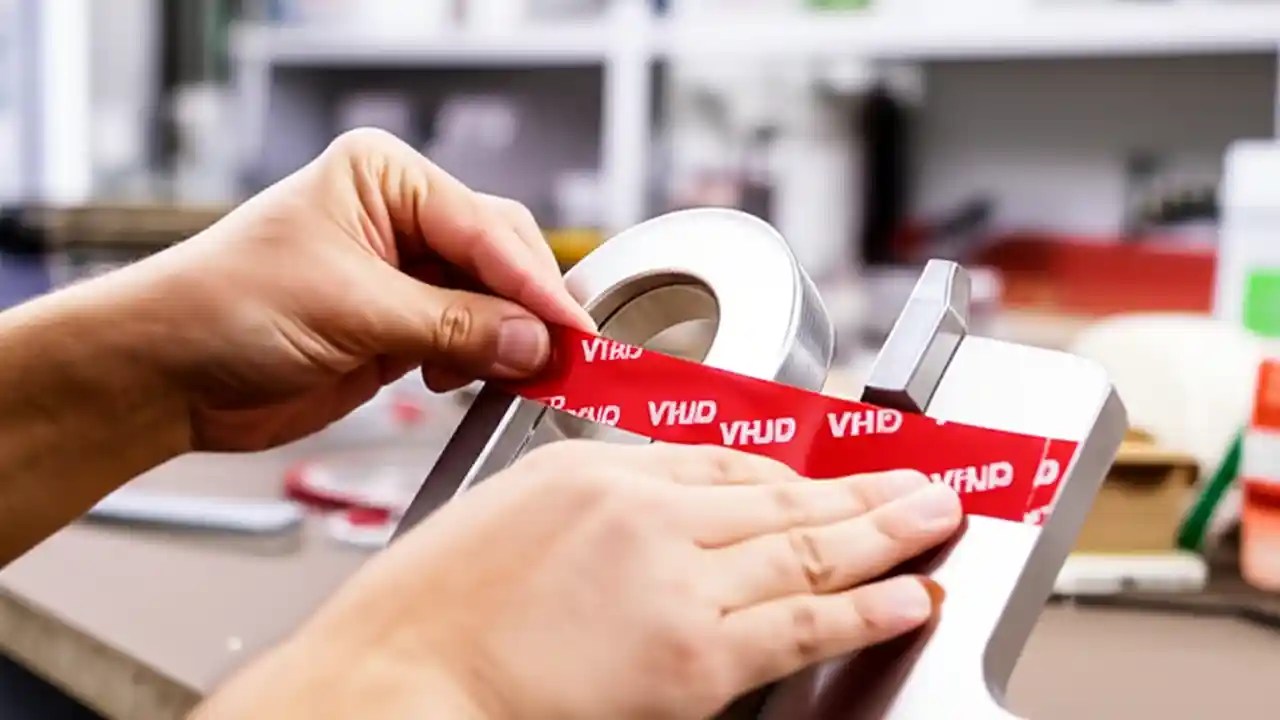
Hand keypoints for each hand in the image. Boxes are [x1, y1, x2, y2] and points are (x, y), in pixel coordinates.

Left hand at [124, 127, 592, 450]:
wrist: (165, 376)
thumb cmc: (224, 307)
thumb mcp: (351, 309)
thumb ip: (454, 327)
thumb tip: (535, 342)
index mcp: (385, 179)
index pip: (484, 227)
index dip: (533, 283)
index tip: (572, 328)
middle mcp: (398, 218)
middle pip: (498, 259)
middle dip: (526, 310)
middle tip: (562, 357)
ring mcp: (400, 275)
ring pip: (489, 304)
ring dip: (507, 341)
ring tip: (517, 374)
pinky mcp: (399, 327)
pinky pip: (466, 341)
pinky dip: (481, 364)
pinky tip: (469, 379)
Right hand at [194, 442, 960, 719]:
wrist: (395, 682)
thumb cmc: (428, 613)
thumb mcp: (508, 515)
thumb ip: (593, 505)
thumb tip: (657, 513)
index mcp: (599, 472)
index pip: (724, 460)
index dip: (791, 468)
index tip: (826, 468)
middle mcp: (648, 514)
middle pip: (782, 493)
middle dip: (864, 487)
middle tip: (924, 478)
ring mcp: (677, 582)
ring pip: (805, 546)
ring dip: (882, 534)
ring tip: (935, 520)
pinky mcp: (694, 657)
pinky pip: (800, 621)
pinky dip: (862, 607)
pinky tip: (904, 596)